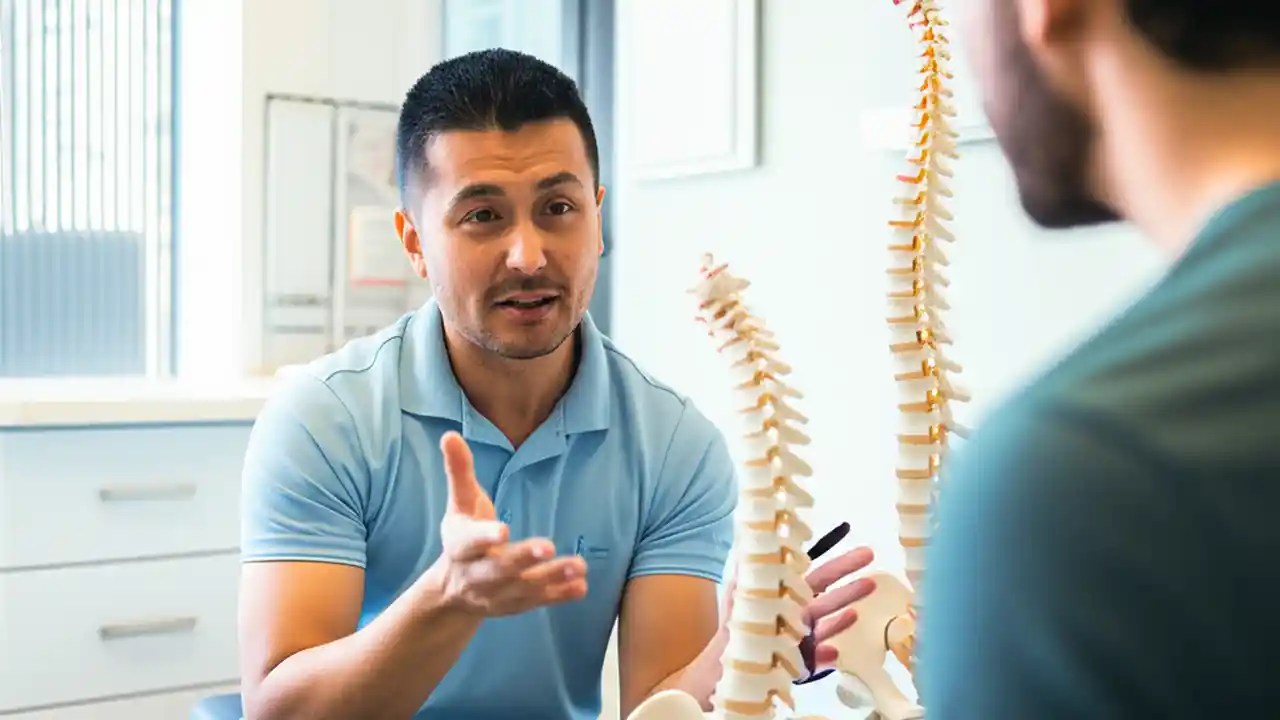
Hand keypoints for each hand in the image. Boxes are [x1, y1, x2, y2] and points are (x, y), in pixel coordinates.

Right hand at [429, 431, 587, 616]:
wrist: (453, 589)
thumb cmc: (464, 534)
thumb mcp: (459, 503)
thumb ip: (458, 471)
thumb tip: (449, 435)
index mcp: (460, 545)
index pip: (469, 542)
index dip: (485, 537)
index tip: (504, 530)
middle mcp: (475, 574)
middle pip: (499, 568)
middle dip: (522, 559)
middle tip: (548, 547)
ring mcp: (496, 594)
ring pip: (523, 588)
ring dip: (551, 578)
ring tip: (578, 565)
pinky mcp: (515, 605)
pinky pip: (537, 602)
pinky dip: (559, 596)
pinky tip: (581, 586)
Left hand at [675, 536, 875, 705]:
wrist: (731, 663)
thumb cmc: (736, 626)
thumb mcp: (741, 589)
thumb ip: (752, 566)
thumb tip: (756, 535)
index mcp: (785, 595)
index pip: (814, 575)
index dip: (835, 562)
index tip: (855, 550)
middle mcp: (796, 613)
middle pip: (827, 591)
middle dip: (849, 575)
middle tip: (871, 557)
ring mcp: (801, 637)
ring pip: (829, 618)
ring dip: (848, 602)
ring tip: (870, 586)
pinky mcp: (801, 661)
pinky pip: (820, 653)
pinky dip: (831, 649)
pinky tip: (841, 647)